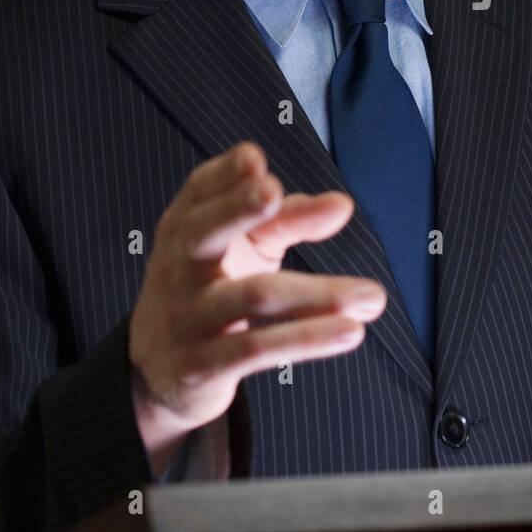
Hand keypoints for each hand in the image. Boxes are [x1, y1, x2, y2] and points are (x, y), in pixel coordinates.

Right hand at [127, 142, 384, 474]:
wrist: (160, 372)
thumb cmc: (212, 291)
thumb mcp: (247, 248)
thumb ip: (291, 219)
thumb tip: (342, 205)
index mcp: (185, 227)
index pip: (200, 191)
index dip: (224, 174)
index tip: (253, 159)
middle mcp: (178, 267)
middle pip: (202, 231)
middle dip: (236, 208)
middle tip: (274, 193)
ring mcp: (186, 317)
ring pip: (253, 296)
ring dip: (319, 294)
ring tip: (371, 296)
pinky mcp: (201, 365)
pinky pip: (258, 349)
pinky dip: (308, 339)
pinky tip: (349, 331)